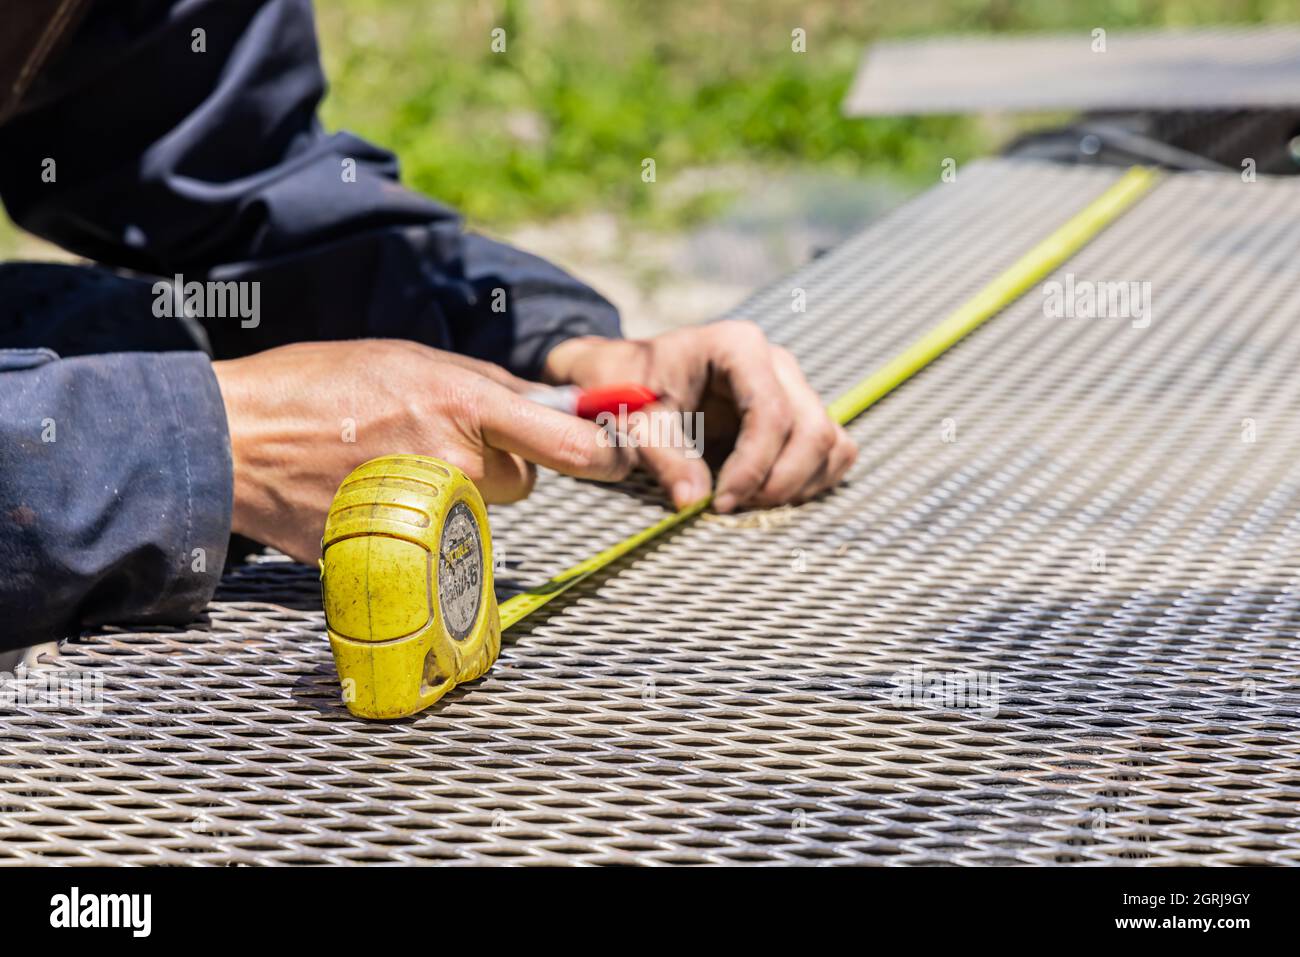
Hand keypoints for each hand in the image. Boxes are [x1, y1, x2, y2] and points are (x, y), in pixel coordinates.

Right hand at [212, 339, 631, 561]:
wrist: (236, 441)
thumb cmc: (318, 386)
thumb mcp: (406, 356)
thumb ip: (481, 383)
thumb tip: (539, 405)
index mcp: (461, 403)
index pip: (565, 443)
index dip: (604, 454)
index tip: (618, 458)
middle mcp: (453, 461)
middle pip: (523, 482)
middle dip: (501, 466)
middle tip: (441, 444)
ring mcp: (425, 512)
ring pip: (484, 514)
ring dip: (463, 496)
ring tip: (399, 468)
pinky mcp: (400, 551)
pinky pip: (441, 541)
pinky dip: (424, 526)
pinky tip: (379, 500)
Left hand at [542, 321, 856, 511]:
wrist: (622, 378)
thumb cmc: (624, 387)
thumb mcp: (632, 418)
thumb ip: (663, 456)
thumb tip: (695, 503)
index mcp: (738, 347)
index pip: (771, 413)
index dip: (753, 467)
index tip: (721, 503)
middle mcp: (776, 364)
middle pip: (812, 431)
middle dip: (778, 482)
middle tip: (732, 509)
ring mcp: (793, 389)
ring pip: (830, 444)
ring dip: (798, 486)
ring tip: (746, 503)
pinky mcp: (798, 416)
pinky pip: (833, 452)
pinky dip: (810, 482)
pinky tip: (766, 496)